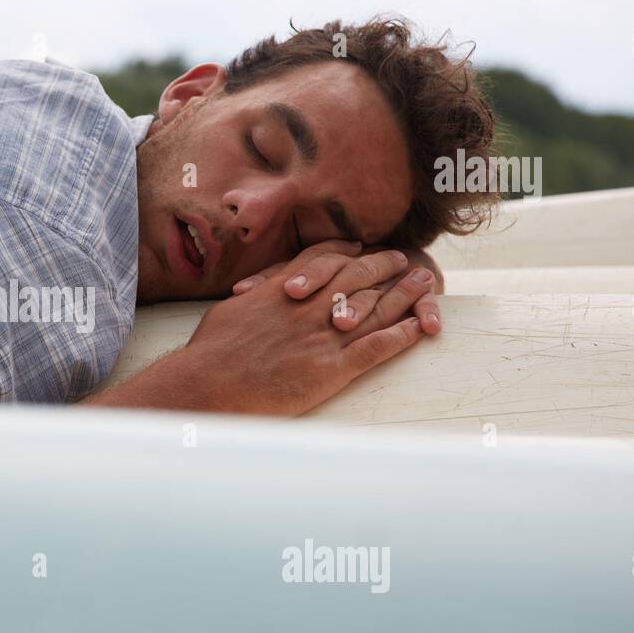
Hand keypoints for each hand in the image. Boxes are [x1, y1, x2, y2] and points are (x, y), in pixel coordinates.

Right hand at [176, 250, 431, 414]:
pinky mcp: (331, 369)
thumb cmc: (208, 353)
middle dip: (384, 267)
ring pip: (376, 308)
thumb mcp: (228, 311)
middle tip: (403, 261)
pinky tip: (420, 327)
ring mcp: (322, 337)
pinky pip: (377, 347)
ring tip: (425, 285)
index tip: (359, 248)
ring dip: (404, 295)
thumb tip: (251, 296)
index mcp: (282, 290)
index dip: (345, 252)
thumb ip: (252, 301)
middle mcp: (308, 306)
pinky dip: (402, 335)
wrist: (208, 383)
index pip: (322, 260)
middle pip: (357, 277)